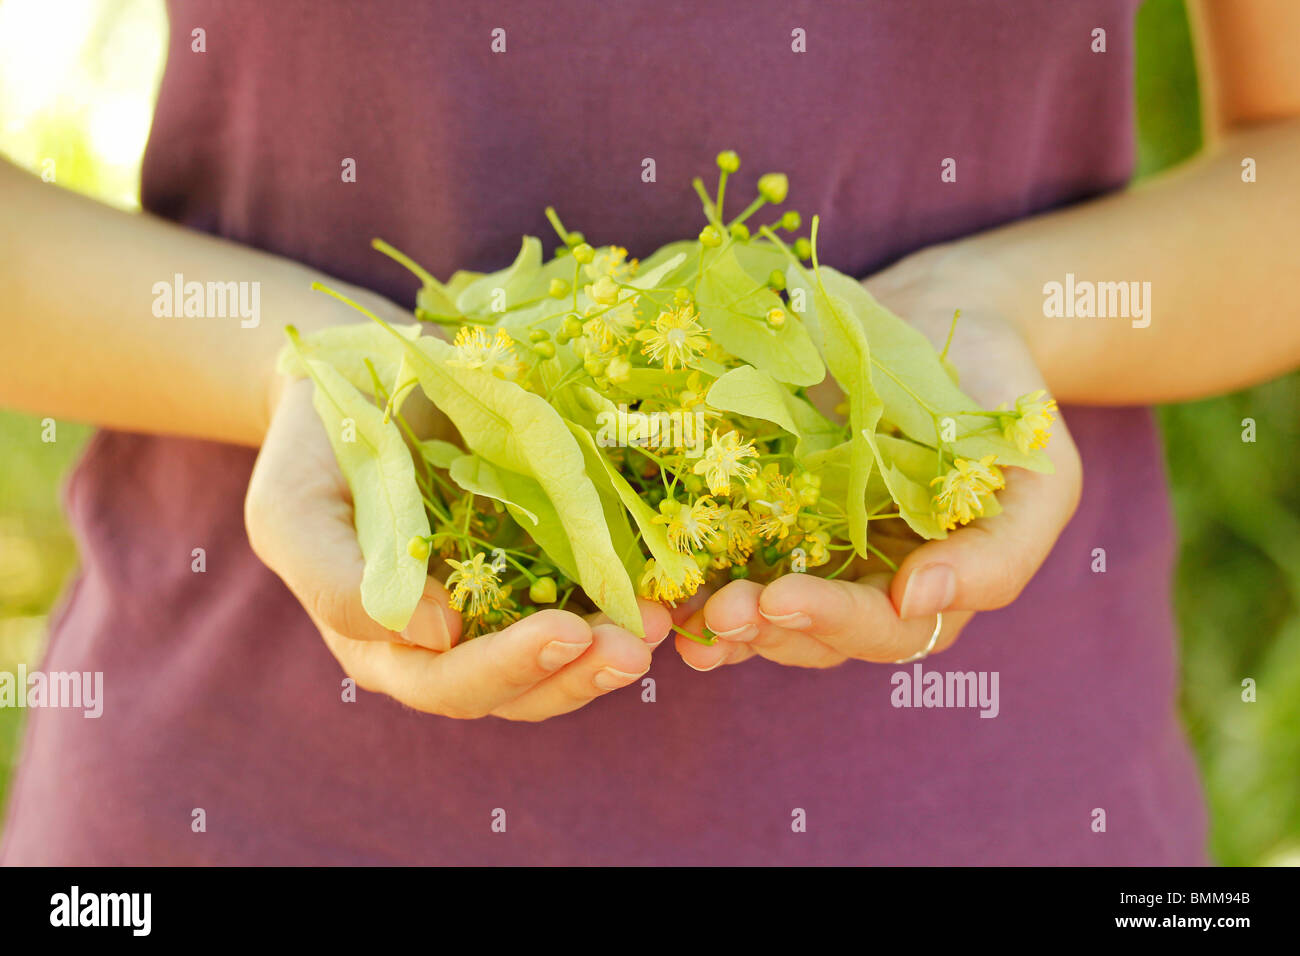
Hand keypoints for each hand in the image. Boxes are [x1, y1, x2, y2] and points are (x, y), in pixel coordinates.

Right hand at [247, 349, 669, 720]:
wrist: (351, 383)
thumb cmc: (314, 450)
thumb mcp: (293, 512)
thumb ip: (341, 585)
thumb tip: (440, 636)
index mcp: (384, 642)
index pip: (449, 682)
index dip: (508, 667)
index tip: (564, 632)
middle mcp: (447, 638)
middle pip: (518, 687)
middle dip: (578, 672)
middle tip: (636, 647)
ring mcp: (497, 600)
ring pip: (560, 655)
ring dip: (611, 647)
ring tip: (662, 623)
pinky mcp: (537, 556)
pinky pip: (583, 592)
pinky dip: (620, 595)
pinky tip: (660, 583)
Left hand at [675, 245, 1082, 669]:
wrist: (945, 319)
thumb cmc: (1001, 400)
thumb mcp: (1038, 475)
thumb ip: (998, 553)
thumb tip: (919, 600)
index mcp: (935, 589)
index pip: (887, 631)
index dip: (835, 623)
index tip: (782, 598)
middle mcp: (868, 584)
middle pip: (816, 635)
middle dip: (766, 627)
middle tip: (722, 612)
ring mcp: (814, 551)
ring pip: (767, 609)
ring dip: (724, 617)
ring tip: (682, 612)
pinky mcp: (768, 511)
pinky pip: (730, 554)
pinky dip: (696, 574)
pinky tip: (660, 584)